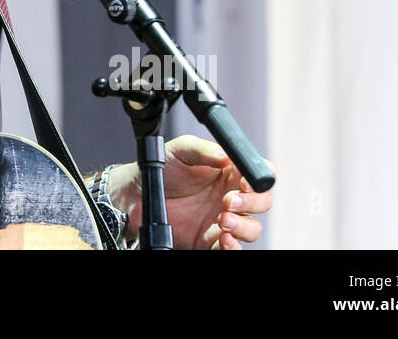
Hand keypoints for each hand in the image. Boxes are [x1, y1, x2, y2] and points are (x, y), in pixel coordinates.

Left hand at [107, 136, 273, 249]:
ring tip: (223, 220)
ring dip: (244, 226)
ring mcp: (223, 220)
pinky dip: (233, 247)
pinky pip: (232, 249)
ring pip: (252, 228)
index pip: (259, 173)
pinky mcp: (211, 241)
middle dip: (253, 203)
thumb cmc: (161, 169)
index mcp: (228, 172)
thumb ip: (203, 150)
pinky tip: (224, 240)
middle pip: (262, 202)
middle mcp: (230, 196)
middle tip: (229, 201)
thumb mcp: (180, 150)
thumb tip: (226, 156)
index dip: (259, 178)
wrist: (135, 194)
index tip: (245, 182)